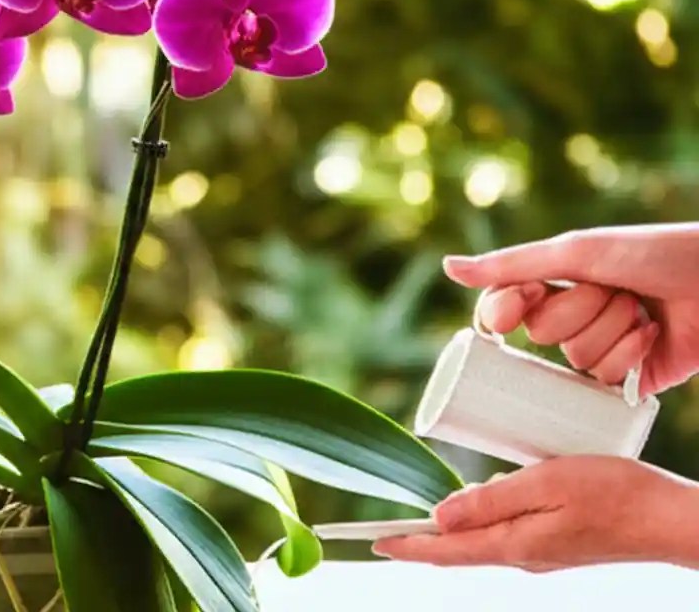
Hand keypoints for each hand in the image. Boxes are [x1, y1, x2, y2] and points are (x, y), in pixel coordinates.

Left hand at [373, 456, 698, 571]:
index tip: (372, 541)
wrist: (670, 519)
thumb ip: (491, 501)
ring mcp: (540, 552)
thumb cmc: (614, 494)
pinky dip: (483, 520)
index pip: (445, 551)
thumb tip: (438, 516)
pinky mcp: (556, 542)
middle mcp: (522, 555)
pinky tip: (480, 501)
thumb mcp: (546, 484)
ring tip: (420, 514)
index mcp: (514, 545)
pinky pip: (506, 533)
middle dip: (420, 540)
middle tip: (383, 530)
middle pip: (458, 549)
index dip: (406, 545)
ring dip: (451, 527)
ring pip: (482, 540)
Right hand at [444, 223, 698, 394]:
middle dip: (582, 310)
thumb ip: (510, 265)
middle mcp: (572, 317)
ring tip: (642, 310)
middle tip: (614, 290)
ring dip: (612, 331)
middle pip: (542, 335)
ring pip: (575, 360)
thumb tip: (446, 267)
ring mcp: (599, 348)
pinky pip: (603, 381)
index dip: (504, 313)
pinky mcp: (629, 377)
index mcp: (553, 283)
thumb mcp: (576, 253)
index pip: (501, 309)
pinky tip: (652, 335)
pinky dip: (629, 356)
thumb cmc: (652, 253)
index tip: (522, 302)